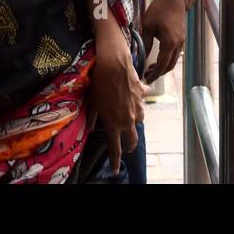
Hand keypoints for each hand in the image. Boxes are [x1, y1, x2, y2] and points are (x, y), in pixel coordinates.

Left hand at [88, 22, 144, 172]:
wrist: (113, 64)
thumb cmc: (99, 83)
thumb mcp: (92, 102)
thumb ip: (92, 118)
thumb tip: (90, 129)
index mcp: (114, 124)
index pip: (116, 148)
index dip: (116, 160)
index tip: (116, 169)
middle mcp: (128, 119)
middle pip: (132, 140)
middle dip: (129, 146)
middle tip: (126, 147)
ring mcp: (138, 107)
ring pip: (139, 121)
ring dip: (134, 122)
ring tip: (128, 119)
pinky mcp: (142, 95)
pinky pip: (142, 102)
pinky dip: (138, 101)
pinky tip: (135, 95)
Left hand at [140, 0, 185, 81]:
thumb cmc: (159, 10)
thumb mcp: (148, 27)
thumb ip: (145, 44)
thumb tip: (140, 57)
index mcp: (170, 43)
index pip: (162, 65)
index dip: (154, 74)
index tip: (146, 78)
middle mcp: (178, 44)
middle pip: (170, 65)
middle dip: (159, 72)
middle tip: (147, 75)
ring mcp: (182, 40)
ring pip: (174, 59)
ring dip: (164, 65)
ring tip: (151, 67)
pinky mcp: (181, 36)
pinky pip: (175, 52)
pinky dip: (167, 58)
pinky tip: (159, 56)